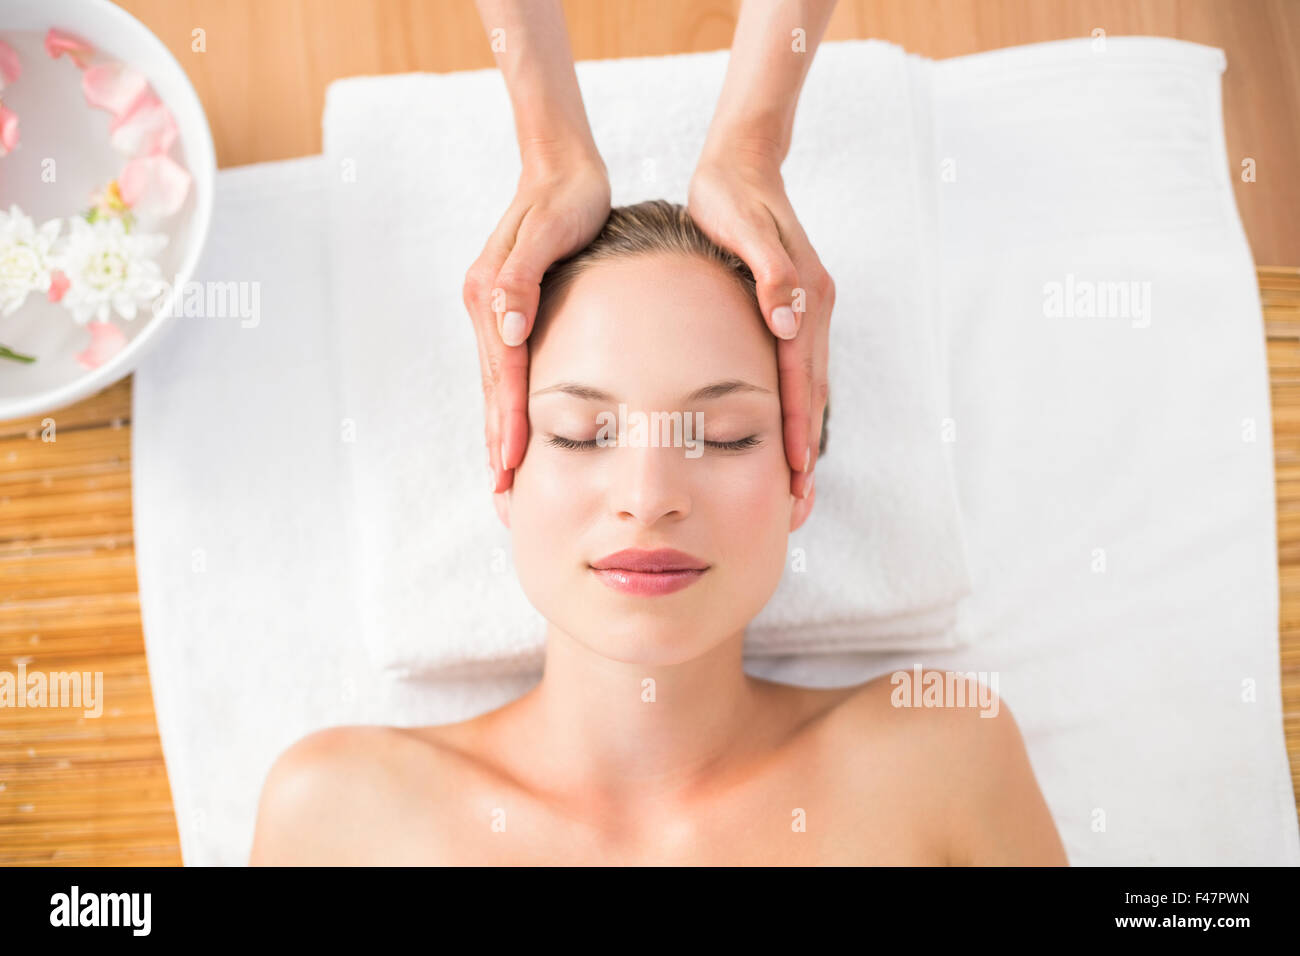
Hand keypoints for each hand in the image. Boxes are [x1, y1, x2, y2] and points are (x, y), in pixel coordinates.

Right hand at [462, 145, 610, 491]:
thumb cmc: (568, 196)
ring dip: (497, 434)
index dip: (508, 422)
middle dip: (496, 446)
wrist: (560, 165)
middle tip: (503, 498)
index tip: (510, 465)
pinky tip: (513, 432)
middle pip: (491, 391)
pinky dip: (505, 407)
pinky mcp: (505, 311)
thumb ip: (522, 278)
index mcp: (491, 295)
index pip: (502, 374)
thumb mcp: (550, 228)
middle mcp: (484, 307)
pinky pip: (504, 372)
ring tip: (504, 480)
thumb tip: (508, 329)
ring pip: (494, 388)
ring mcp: (491, 312)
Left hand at [687, 140, 833, 500]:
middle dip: (807, 454)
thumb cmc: (729, 195)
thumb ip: (771, 272)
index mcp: (801, 298)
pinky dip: (796, 410)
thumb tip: (787, 319)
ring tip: (795, 489)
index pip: (801, 381)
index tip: (794, 478)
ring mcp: (806, 311)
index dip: (797, 432)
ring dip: (804, 441)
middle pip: (813, 396)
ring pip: (809, 390)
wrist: (741, 161)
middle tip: (798, 508)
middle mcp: (811, 309)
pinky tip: (785, 437)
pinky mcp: (793, 309)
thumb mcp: (744, 227)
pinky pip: (799, 373)